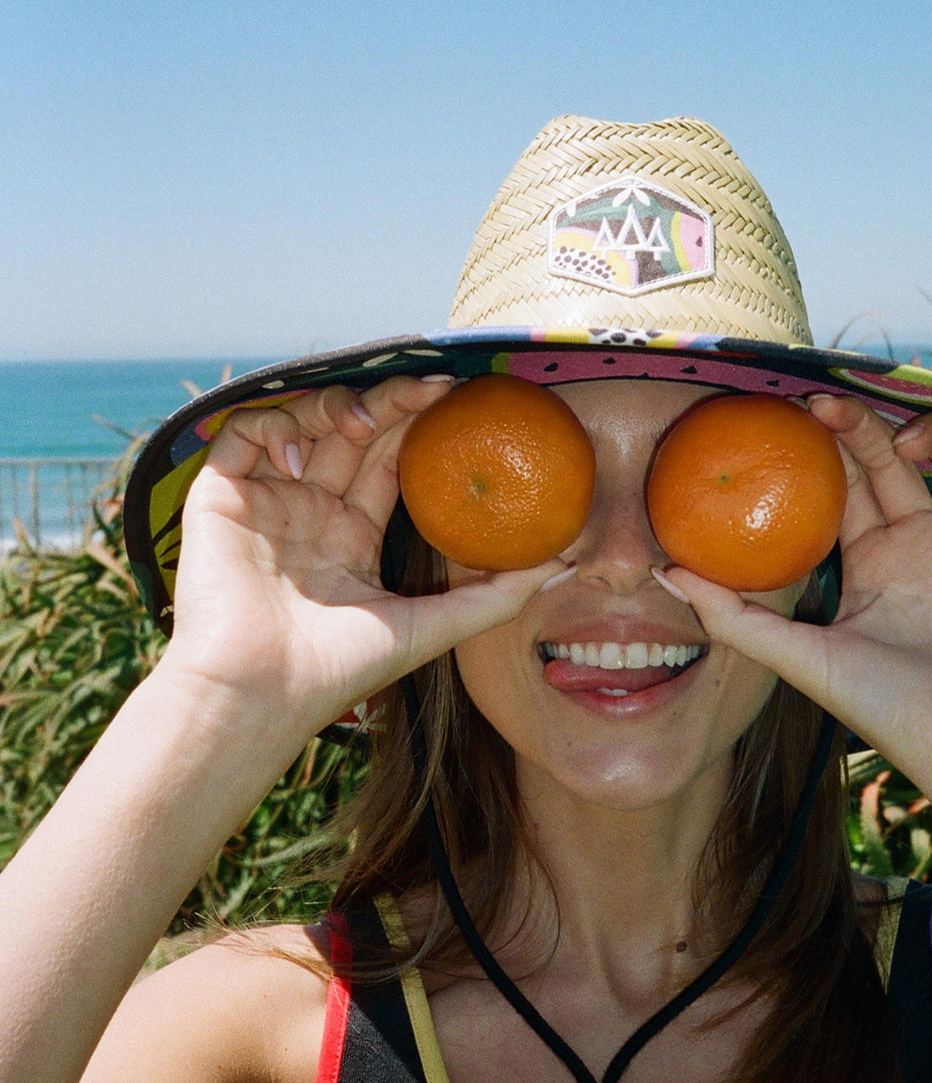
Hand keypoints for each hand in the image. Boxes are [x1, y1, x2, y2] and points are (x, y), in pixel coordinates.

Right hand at [162, 376, 564, 739]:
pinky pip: (244, 432)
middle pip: (354, 434)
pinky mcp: (219, 495)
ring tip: (366, 421)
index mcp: (351, 536)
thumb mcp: (431, 628)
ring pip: (302, 421)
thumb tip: (562, 565)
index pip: (390, 462)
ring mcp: (265, 499)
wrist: (261, 693)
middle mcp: (309, 511)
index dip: (422, 428)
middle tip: (435, 389)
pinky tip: (302, 455)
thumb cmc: (339, 671)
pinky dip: (275, 426)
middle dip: (394, 404)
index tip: (461, 403)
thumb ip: (495, 596)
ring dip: (337, 407)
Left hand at [660, 393, 931, 825]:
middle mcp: (925, 544)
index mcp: (874, 562)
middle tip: (831, 407)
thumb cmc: (889, 711)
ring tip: (917, 444)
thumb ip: (733, 617)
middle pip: (898, 462)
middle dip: (869, 426)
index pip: (848, 486)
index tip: (796, 413)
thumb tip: (660, 575)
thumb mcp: (802, 657)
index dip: (827, 448)